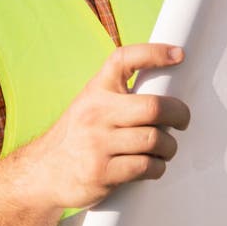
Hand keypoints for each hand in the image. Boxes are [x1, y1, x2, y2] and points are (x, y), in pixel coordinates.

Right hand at [27, 43, 189, 210]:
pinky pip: (146, 167)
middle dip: (179, 114)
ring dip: (169, 147)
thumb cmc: (77, 136)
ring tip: (166, 149)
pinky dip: (158, 167)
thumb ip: (119, 95)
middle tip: (182, 121)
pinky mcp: (102, 172)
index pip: (125, 59)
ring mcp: (98, 143)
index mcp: (96, 90)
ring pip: (155, 140)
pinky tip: (153, 165)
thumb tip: (166, 89)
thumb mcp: (90, 104)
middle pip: (154, 107)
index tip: (178, 55)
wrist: (44, 172)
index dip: (154, 53)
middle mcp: (96, 112)